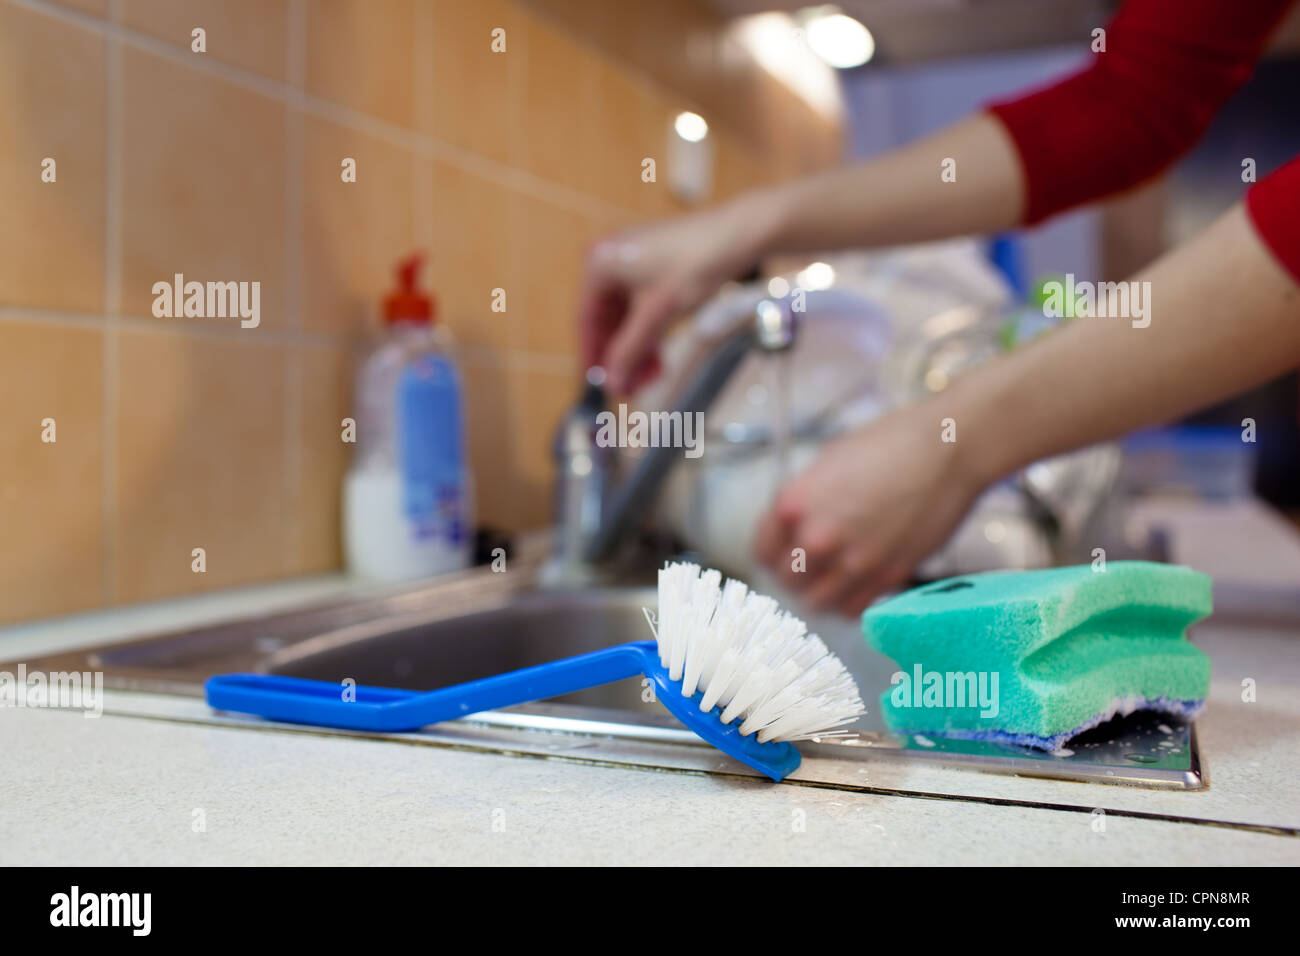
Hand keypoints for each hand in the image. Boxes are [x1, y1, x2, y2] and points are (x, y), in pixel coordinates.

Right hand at [578, 194, 779, 393]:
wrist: (740, 234)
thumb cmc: (696, 262)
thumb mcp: (658, 312)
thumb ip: (631, 349)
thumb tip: (612, 382)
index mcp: (600, 262)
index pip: (586, 318)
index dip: (592, 354)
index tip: (597, 383)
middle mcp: (610, 258)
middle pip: (606, 319)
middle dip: (619, 355)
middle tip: (630, 387)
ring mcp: (632, 261)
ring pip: (626, 316)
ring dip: (636, 347)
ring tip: (651, 375)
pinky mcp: (653, 266)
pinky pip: (641, 306)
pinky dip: (648, 331)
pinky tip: (659, 355)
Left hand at [754, 405, 985, 615]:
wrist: (946, 451)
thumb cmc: (890, 443)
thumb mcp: (830, 461)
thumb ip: (806, 498)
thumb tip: (796, 524)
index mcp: (795, 504)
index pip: (762, 552)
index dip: (771, 554)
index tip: (781, 554)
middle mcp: (818, 537)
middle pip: (787, 580)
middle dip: (794, 575)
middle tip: (808, 568)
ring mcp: (853, 561)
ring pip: (817, 603)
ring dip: (819, 594)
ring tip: (830, 581)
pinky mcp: (887, 576)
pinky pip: (853, 609)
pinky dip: (849, 603)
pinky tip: (855, 587)